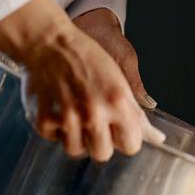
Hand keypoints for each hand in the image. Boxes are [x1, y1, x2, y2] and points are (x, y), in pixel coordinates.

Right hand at [0, 0, 163, 161]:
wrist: (49, 41)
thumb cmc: (85, 54)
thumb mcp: (118, 75)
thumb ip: (132, 108)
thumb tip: (151, 134)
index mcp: (118, 102)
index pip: (131, 145)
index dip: (125, 139)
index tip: (119, 133)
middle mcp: (94, 113)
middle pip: (102, 154)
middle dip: (100, 142)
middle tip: (95, 126)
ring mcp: (67, 118)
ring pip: (75, 150)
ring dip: (75, 138)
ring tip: (75, 118)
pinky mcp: (43, 118)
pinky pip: (52, 138)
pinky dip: (54, 128)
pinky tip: (58, 111)